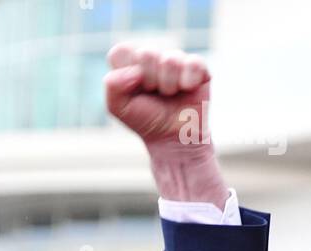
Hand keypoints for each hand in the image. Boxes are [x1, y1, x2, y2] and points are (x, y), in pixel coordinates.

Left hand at [105, 43, 227, 207]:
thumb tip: (135, 71)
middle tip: (153, 94)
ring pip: (170, 59)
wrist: (172, 139)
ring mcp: (176, 60)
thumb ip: (113, 86)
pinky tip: (186, 90)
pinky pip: (193, 63)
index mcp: (131, 63)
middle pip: (146, 53)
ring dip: (168, 85)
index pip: (121, 51)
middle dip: (148, 80)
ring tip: (169, 96)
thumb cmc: (145, 120)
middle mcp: (153, 57)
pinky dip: (188, 81)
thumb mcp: (119, 108)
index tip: (131, 89)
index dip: (125, 71)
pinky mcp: (197, 67)